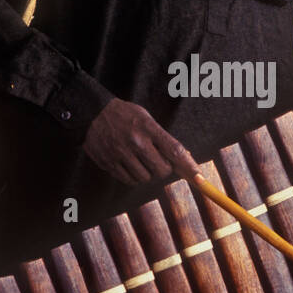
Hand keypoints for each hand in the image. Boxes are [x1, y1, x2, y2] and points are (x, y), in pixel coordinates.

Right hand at [83, 98, 200, 184]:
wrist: (91, 112)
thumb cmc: (124, 115)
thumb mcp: (146, 118)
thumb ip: (162, 139)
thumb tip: (184, 160)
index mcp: (148, 127)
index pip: (175, 150)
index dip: (189, 167)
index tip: (200, 179)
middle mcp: (136, 142)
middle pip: (162, 170)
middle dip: (164, 169)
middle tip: (158, 160)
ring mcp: (121, 154)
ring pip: (145, 178)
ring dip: (148, 173)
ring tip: (140, 160)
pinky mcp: (109, 163)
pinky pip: (129, 180)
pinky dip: (133, 177)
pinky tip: (130, 165)